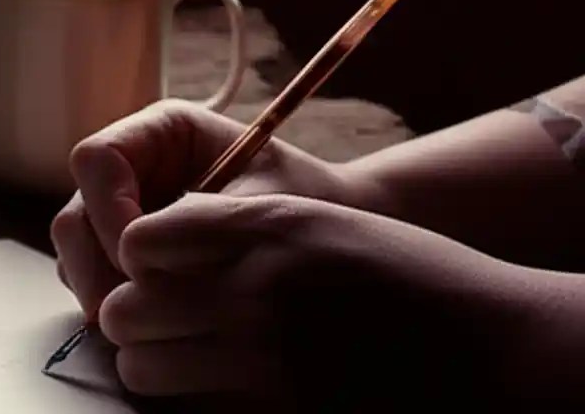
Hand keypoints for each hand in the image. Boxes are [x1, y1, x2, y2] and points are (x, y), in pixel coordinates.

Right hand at [52, 100, 382, 318]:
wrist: (333, 238)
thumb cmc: (306, 206)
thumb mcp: (261, 206)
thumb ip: (198, 223)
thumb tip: (136, 259)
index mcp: (160, 132)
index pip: (97, 160)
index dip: (108, 209)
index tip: (142, 256)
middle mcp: (131, 168)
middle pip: (74, 212)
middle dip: (95, 265)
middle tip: (131, 311)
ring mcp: (120, 212)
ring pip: (75, 251)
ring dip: (98, 290)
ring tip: (144, 323)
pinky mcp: (123, 253)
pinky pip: (90, 277)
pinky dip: (108, 303)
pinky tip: (148, 325)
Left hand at [100, 192, 537, 406]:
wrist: (488, 346)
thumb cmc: (401, 273)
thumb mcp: (315, 220)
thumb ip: (232, 226)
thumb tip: (150, 244)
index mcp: (263, 229)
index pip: (141, 240)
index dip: (141, 254)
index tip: (161, 263)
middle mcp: (253, 293)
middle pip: (126, 308)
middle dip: (133, 314)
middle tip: (161, 317)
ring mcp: (263, 361)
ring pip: (142, 368)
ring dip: (153, 361)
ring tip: (187, 354)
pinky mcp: (274, 413)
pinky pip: (188, 411)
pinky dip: (188, 399)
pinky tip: (217, 384)